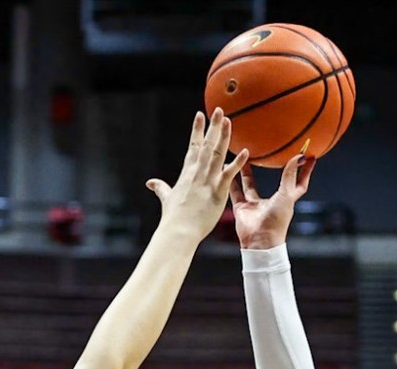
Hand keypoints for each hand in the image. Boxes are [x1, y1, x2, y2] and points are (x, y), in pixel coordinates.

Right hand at [147, 109, 250, 242]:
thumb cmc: (173, 218)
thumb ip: (161, 188)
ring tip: (228, 120)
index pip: (193, 147)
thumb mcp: (166, 199)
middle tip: (218, 109)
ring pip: (216, 153)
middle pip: (206, 144)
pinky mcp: (217, 191)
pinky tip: (246, 151)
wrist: (178, 231)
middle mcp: (197, 173)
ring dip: (223, 136)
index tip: (200, 115)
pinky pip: (229, 174)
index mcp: (187, 173)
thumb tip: (150, 183)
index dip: (197, 130)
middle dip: (212, 126)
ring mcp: (207, 180)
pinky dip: (237, 162)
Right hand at [229, 153, 314, 250]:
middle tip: (272, 151)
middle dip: (272, 167)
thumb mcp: (286, 195)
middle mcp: (272, 201)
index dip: (304, 170)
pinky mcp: (242, 208)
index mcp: (286, 199)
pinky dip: (230, 181)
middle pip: (272, 182)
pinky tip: (227, 170)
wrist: (259, 241)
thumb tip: (299, 157)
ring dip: (246, 171)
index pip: (298, 182)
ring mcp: (255, 205)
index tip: (308, 156)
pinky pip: (235, 191)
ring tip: (244, 155)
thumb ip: (290, 176)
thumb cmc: (277, 221)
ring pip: (250, 184)